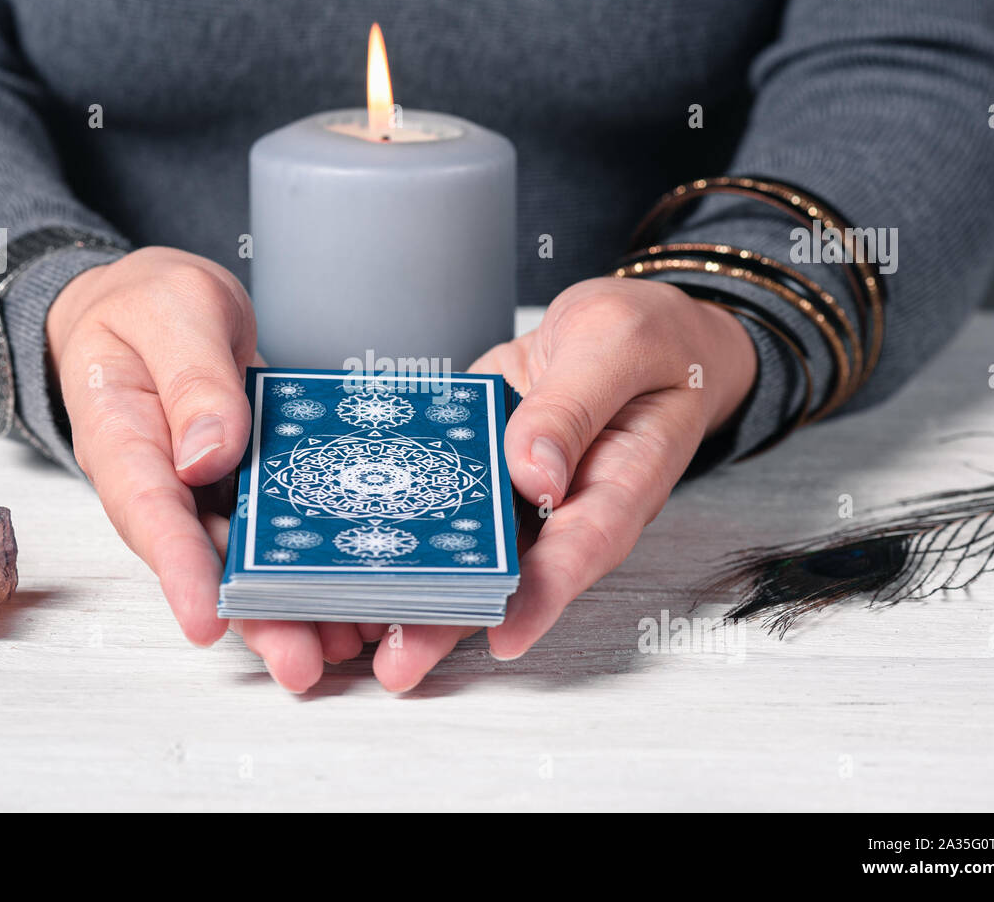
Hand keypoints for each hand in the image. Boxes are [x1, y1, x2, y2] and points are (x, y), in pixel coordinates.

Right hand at [47, 247, 366, 690]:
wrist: (147, 305)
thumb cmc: (146, 304)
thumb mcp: (173, 311)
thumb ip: (191, 375)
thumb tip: (209, 453)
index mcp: (123, 437)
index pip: (149, 511)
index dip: (180, 569)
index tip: (207, 620)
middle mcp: (161, 478)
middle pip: (203, 556)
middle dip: (251, 614)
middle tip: (298, 661)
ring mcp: (202, 486)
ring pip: (242, 557)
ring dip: (287, 605)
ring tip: (341, 646)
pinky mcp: (241, 482)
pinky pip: (272, 530)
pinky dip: (306, 565)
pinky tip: (350, 597)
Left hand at [369, 277, 757, 690]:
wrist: (628, 331)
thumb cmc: (648, 339)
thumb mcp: (617, 345)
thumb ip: (575, 404)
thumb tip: (534, 472)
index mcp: (621, 480)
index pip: (586, 546)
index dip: (545, 595)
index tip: (504, 635)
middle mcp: (565, 503)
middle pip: (512, 573)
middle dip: (454, 618)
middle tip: (400, 662)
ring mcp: (517, 490)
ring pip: (465, 550)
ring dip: (413, 590)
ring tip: (353, 630)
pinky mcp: (479, 467)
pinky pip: (437, 501)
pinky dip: (394, 528)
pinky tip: (344, 553)